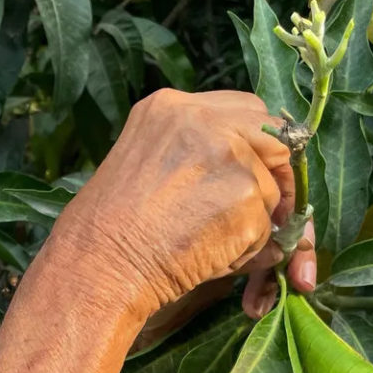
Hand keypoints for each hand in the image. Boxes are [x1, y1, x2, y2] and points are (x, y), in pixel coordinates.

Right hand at [47, 89, 315, 328]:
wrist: (98, 265)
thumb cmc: (108, 232)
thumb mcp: (146, 167)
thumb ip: (195, 158)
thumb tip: (251, 179)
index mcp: (171, 107)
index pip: (244, 111)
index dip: (256, 147)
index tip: (253, 176)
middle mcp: (203, 118)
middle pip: (273, 136)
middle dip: (274, 177)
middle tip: (261, 213)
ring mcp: (229, 153)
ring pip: (269, 189)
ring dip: (252, 223)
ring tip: (205, 243)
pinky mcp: (247, 194)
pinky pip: (267, 229)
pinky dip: (246, 250)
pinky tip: (207, 256)